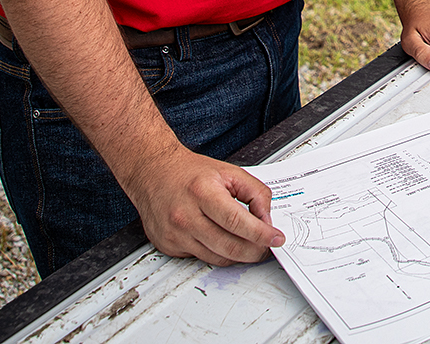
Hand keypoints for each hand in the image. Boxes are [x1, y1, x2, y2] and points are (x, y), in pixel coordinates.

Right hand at [125, 145, 285, 265]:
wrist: (153, 172)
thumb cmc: (189, 173)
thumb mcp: (229, 172)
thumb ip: (255, 192)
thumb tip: (267, 219)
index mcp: (202, 192)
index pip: (236, 221)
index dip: (260, 234)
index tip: (276, 238)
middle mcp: (185, 215)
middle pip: (229, 246)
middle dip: (255, 251)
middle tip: (266, 246)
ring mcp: (175, 234)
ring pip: (217, 257)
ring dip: (239, 256)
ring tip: (250, 245)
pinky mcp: (168, 246)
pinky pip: (202, 257)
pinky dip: (218, 253)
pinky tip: (223, 241)